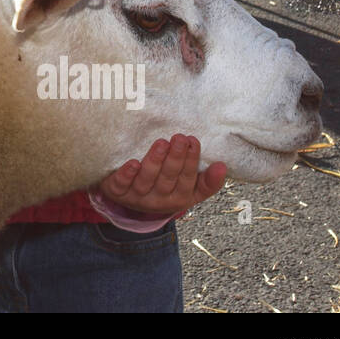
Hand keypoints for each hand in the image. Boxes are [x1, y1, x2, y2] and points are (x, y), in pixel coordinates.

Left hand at [96, 134, 226, 215]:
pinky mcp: (117, 192)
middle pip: (168, 179)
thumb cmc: (163, 187)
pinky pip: (122, 185)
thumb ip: (206, 181)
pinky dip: (127, 174)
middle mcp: (158, 201)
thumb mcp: (187, 188)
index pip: (188, 181)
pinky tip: (133, 163)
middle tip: (180, 138)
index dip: (191, 161)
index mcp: (178, 200)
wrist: (128, 196)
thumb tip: (223, 166)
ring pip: (147, 180)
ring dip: (154, 162)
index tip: (194, 141)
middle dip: (176, 159)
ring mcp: (136, 197)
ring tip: (161, 143)